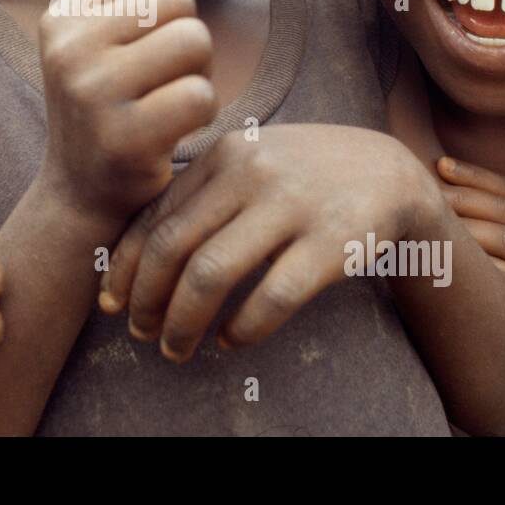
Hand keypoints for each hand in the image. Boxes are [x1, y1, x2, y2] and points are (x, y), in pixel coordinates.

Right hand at [36, 0, 216, 219]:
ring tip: (168, 102)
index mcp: (63, 16)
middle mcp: (68, 48)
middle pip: (179, 2)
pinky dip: (201, 114)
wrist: (84, 193)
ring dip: (198, 75)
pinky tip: (171, 131)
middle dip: (188, 41)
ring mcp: (91, 93)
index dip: (167, 9)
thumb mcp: (105, 36)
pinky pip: (199, 95)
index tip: (141, 50)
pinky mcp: (122, 137)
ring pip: (194, 43)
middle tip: (161, 81)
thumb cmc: (106, 104)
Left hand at [100, 125, 441, 360]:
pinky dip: (242, 328)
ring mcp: (292, 205)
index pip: (154, 217)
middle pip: (172, 247)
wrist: (390, 172)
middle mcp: (250, 173)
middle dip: (147, 300)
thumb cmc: (301, 179)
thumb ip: (198, 200)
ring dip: (183, 322)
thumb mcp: (248, 167)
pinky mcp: (332, 241)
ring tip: (177, 348)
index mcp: (222, 156)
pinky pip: (271, 297)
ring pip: (211, 274)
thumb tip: (131, 265)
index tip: (113, 305)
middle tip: (143, 334)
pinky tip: (232, 341)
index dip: (126, 269)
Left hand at [437, 157, 504, 354]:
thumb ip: (455, 228)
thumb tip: (411, 186)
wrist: (503, 369)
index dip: (474, 175)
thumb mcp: (467, 261)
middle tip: (429, 196)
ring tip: (437, 225)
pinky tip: (462, 264)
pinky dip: (490, 268)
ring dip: (472, 229)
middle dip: (465, 199)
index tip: (439, 166)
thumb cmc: (472, 307)